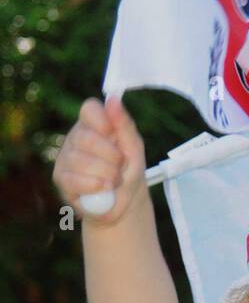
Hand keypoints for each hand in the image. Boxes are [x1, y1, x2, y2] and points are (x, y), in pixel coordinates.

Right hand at [52, 95, 147, 225]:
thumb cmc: (128, 171)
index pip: (90, 109)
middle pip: (87, 138)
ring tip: (114, 180)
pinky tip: (103, 189)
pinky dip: (95, 186)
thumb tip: (113, 99)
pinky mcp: (60, 178)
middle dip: (112, 157)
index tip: (114, 136)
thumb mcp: (133, 147)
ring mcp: (65, 157)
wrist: (125, 203)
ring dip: (107, 174)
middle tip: (120, 166)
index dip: (104, 122)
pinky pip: (74, 180)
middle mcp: (75, 137)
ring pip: (81, 161)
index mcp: (92, 124)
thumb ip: (124, 124)